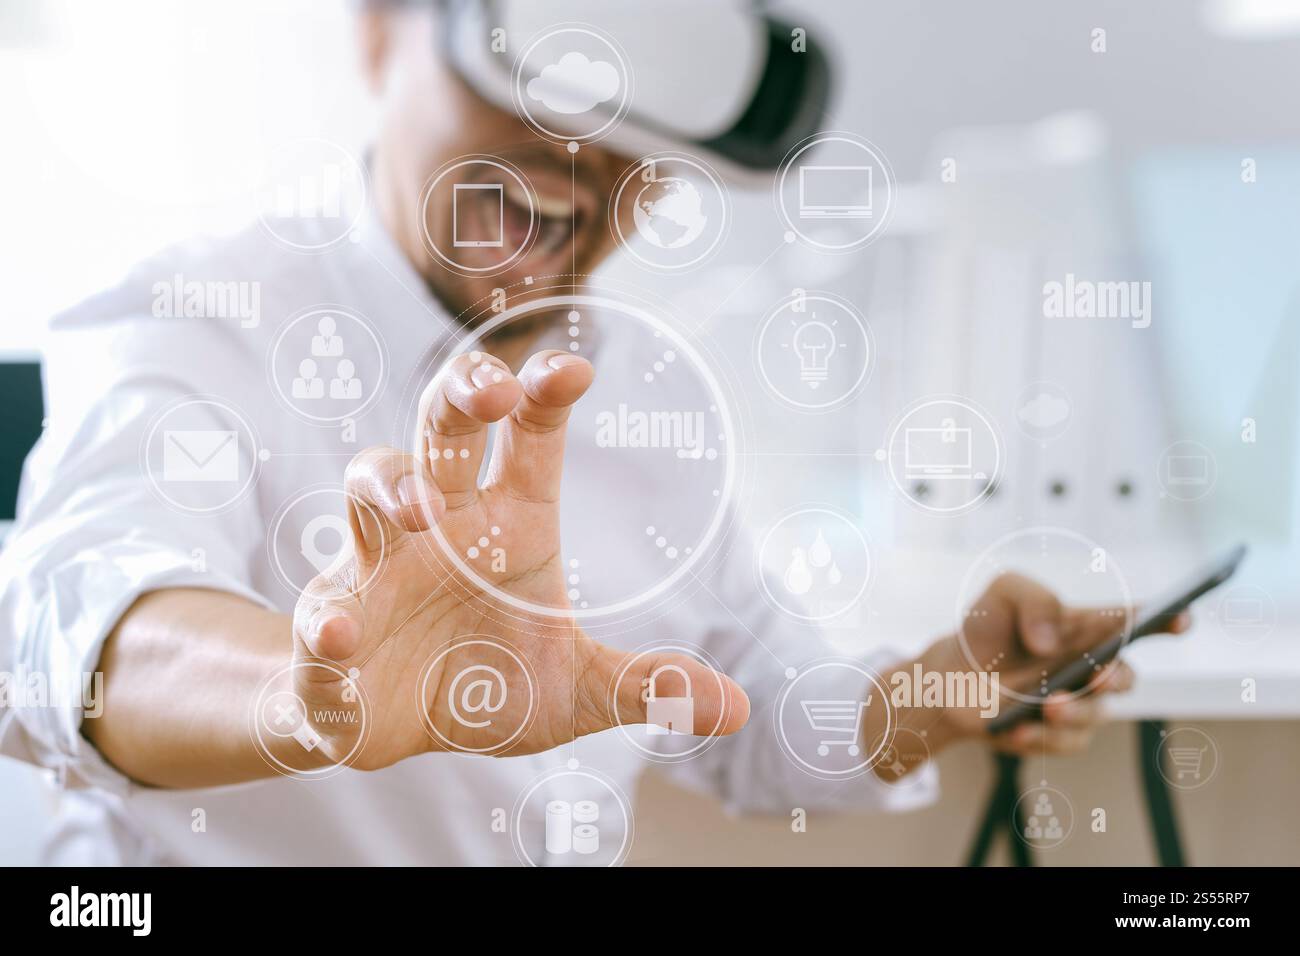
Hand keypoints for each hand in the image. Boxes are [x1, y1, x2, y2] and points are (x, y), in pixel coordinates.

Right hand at [289, 349, 748, 770]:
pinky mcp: (328, 641)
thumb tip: (741, 707)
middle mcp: (436, 528)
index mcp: (504, 524)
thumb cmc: (485, 681)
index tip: (574, 370)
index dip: (544, 397)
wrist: (393, 726)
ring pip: (364, 496)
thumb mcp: (577, 689)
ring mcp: (372, 575)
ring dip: (385, 488)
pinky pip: (318, 622)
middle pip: (440, 435)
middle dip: (460, 399)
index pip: (529, 442)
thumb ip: (647, 686)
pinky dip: (323, 629)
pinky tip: (339, 637)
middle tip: (493, 390)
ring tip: (415, 508)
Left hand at [886, 573, 1189, 769]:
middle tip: (1097, 676)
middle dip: (1116, 677)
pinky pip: (1063, 741)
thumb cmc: (988, 629)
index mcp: (1088, 627)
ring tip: (1048, 705)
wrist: (951, 674)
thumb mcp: (1003, 593)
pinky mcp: (1058, 734)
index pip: (1137, 622)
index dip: (1168, 620)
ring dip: (1074, 710)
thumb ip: (1033, 599)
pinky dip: (1039, 736)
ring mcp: (1079, 703)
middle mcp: (1092, 667)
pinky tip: (1014, 729)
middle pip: (1125, 675)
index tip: (1182, 618)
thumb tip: (1050, 641)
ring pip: (1096, 713)